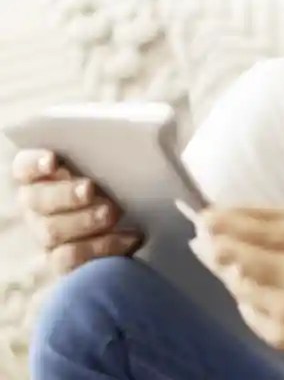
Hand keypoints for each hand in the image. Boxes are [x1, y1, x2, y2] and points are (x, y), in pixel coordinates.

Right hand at [11, 149, 140, 272]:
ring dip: (83, 221)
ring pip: (51, 231)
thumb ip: (110, 153)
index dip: (33, 163)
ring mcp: (48, 234)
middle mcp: (37, 205)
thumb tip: (136, 136)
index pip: (24, 167)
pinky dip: (103, 247)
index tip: (52, 160)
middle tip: (90, 189)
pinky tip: (131, 237)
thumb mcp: (120, 162)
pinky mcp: (64, 261)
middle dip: (64, 194)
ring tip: (114, 212)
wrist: (147, 217)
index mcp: (43, 175)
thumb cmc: (127, 179)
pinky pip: (71, 259)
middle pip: (36, 200)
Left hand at [188, 207, 283, 358]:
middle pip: (246, 259)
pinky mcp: (283, 339)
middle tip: (203, 238)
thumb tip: (229, 217)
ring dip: (234, 274)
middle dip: (219, 247)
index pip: (266, 230)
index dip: (231, 222)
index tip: (205, 215)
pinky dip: (248, 299)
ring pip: (241, 286)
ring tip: (241, 265)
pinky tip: (262, 292)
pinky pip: (247, 312)